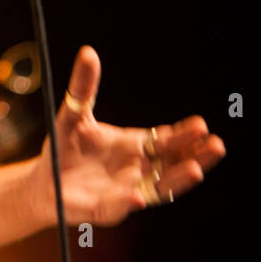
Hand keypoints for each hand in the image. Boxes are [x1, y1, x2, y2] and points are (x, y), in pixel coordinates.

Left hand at [27, 45, 225, 226]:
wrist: (44, 182)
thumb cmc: (64, 148)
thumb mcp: (73, 114)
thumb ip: (83, 87)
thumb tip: (88, 52)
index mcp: (134, 146)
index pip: (166, 140)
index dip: (183, 134)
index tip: (200, 125)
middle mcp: (138, 169)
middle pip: (175, 162)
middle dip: (196, 154)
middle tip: (216, 144)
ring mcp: (128, 190)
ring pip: (162, 187)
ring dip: (178, 179)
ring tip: (195, 169)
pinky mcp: (108, 209)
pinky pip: (121, 207)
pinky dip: (129, 202)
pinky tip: (137, 197)